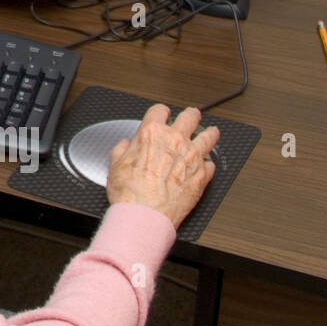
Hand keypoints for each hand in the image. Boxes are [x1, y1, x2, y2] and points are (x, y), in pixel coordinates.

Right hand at [106, 104, 218, 228]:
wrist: (145, 215)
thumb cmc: (130, 193)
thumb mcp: (115, 165)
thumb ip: (122, 150)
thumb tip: (125, 146)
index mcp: (151, 133)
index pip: (160, 110)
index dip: (160, 112)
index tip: (162, 114)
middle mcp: (175, 140)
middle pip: (190, 116)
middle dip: (190, 115)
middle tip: (191, 116)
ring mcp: (192, 157)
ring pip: (209, 136)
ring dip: (209, 133)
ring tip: (211, 132)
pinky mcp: (203, 175)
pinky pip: (210, 163)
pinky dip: (207, 163)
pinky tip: (205, 164)